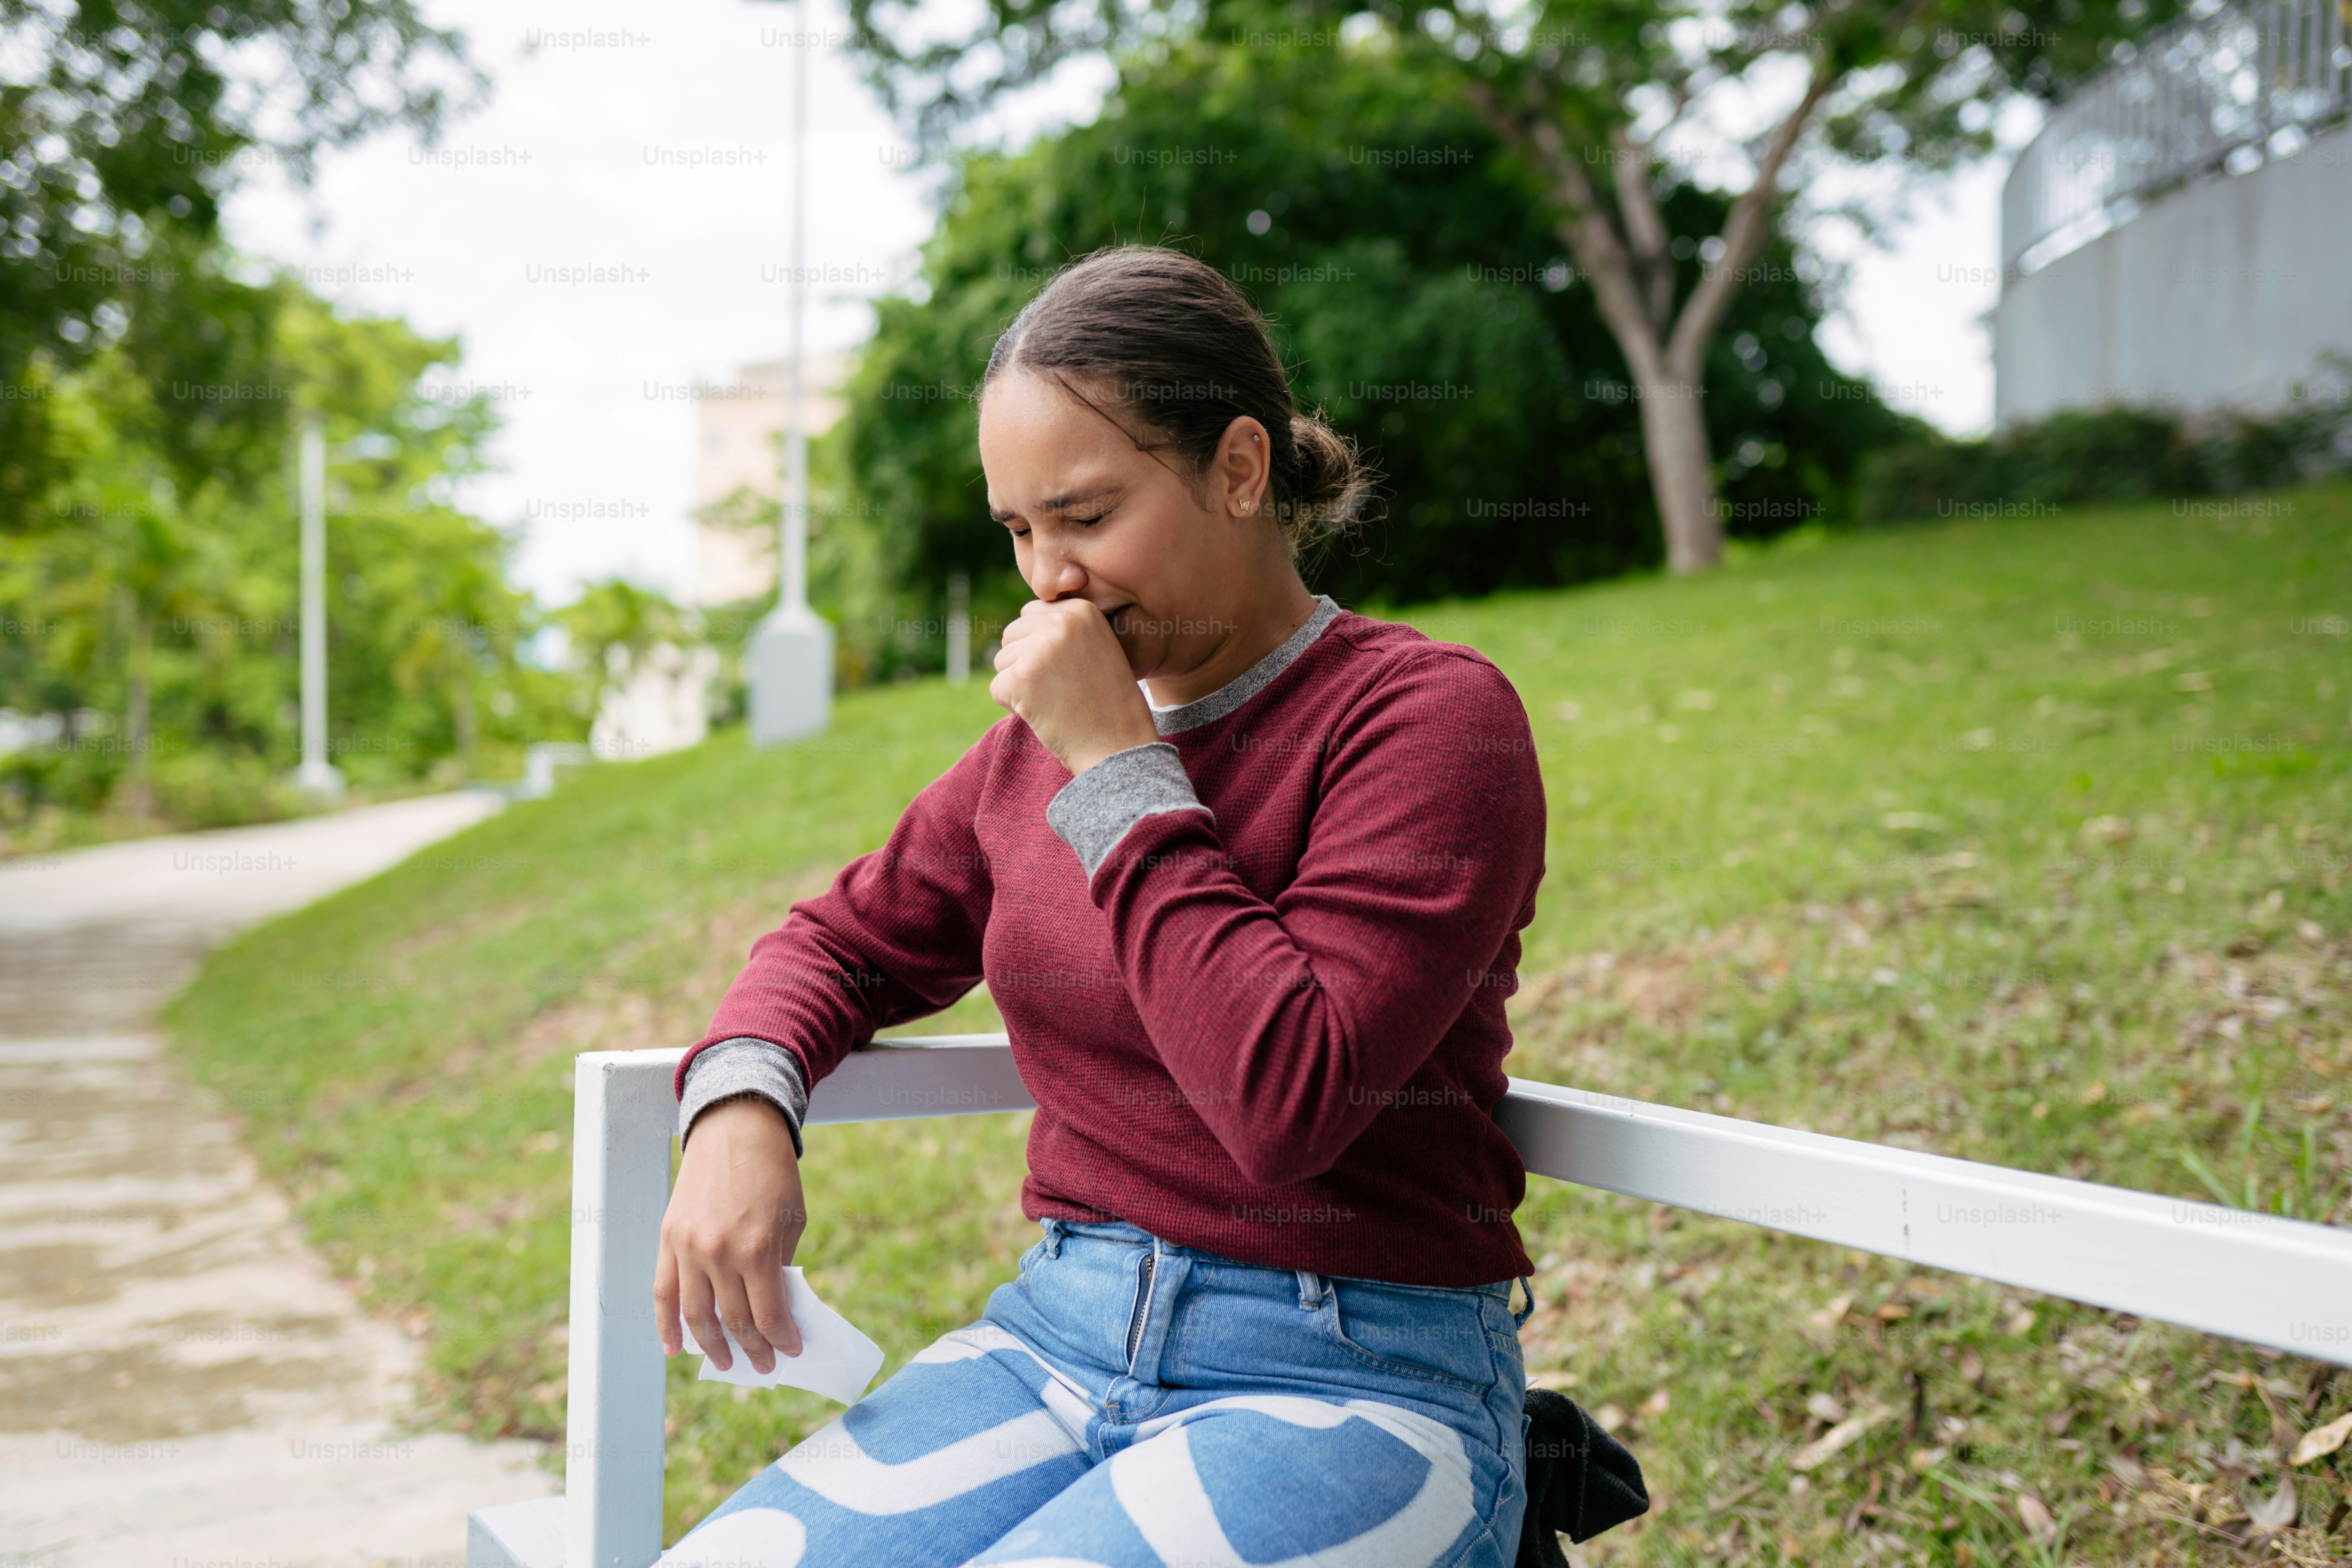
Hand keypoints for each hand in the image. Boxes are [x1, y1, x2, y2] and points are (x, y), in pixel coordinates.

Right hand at [655, 1096, 805, 1372]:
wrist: (735, 1129)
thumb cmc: (773, 1174)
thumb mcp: (791, 1221)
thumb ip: (780, 1266)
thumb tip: (774, 1309)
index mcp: (757, 1249)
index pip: (769, 1315)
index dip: (781, 1340)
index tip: (791, 1352)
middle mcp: (719, 1254)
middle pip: (734, 1321)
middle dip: (753, 1350)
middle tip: (764, 1368)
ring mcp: (688, 1248)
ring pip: (696, 1316)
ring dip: (711, 1347)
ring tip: (726, 1363)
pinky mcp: (668, 1239)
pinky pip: (663, 1293)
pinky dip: (666, 1325)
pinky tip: (675, 1349)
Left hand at [990, 598, 1159, 774]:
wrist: (1119, 747)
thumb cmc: (1108, 704)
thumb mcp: (1098, 648)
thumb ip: (1064, 629)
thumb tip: (1021, 623)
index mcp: (1082, 610)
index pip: (1030, 614)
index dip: (1039, 645)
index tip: (1066, 669)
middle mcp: (1061, 621)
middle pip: (1011, 634)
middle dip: (1025, 663)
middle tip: (1060, 688)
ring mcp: (1040, 649)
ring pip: (1001, 661)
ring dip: (1020, 685)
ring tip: (1056, 700)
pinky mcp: (1021, 678)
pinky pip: (997, 688)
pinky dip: (1013, 706)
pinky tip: (1045, 714)